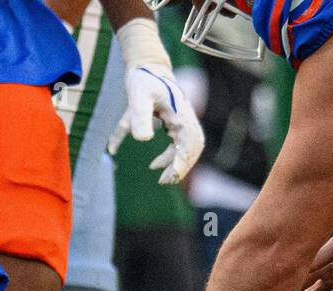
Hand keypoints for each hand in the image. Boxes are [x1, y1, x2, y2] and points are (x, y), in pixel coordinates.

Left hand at [110, 64, 203, 184]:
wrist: (147, 67)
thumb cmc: (143, 80)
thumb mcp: (138, 97)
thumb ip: (138, 116)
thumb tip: (143, 139)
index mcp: (181, 113)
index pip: (190, 141)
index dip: (183, 160)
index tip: (171, 176)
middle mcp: (186, 117)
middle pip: (194, 147)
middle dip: (182, 166)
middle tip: (164, 181)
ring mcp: (183, 120)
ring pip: (189, 147)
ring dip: (178, 164)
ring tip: (161, 178)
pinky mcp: (177, 123)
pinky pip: (180, 144)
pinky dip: (171, 157)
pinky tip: (154, 164)